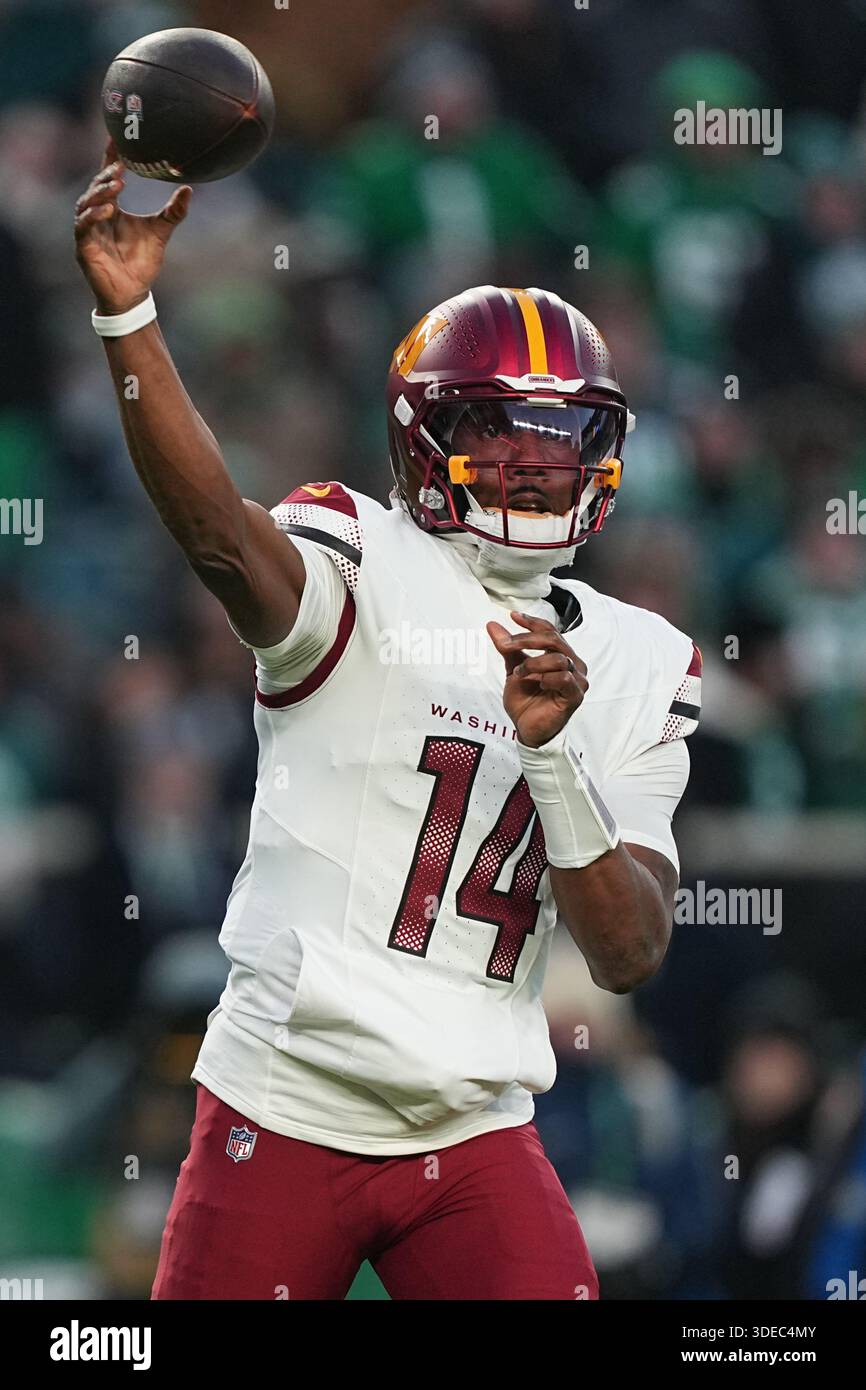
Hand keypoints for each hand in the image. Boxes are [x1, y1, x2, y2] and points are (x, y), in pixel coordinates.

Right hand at [73, 138, 192, 314]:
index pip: (107, 177)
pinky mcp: (84, 247)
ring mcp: (88, 230)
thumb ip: (173, 212)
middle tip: (121, 167)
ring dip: (100, 193)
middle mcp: (96, 215)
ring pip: (86, 203)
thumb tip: (189, 189)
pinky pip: (84, 226)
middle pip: (96, 187)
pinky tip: (109, 210)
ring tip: (116, 185)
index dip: (110, 158)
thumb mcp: (160, 232)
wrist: (133, 293)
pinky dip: (94, 216)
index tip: (116, 138)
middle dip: (106, 175)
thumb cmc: (141, 262)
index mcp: (111, 207)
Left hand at [487, 611, 587, 747]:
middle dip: (527, 639)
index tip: (513, 617)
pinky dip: (546, 677)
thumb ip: (508, 649)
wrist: (527, 729)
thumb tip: (492, 626)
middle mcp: (574, 665)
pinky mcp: (575, 696)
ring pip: (559, 658)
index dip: (533, 622)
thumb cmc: (526, 701)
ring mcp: (577, 681)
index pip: (551, 631)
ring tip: (518, 673)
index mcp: (563, 655)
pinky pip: (564, 678)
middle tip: (507, 645)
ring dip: (533, 663)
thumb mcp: (514, 669)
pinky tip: (537, 684)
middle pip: (554, 640)